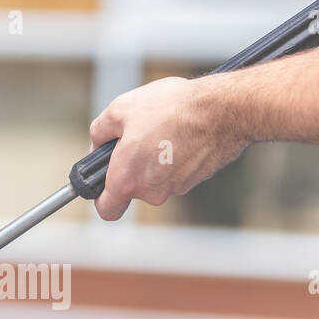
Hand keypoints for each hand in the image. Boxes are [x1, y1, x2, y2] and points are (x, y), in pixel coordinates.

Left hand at [88, 76, 248, 220]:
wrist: (221, 110)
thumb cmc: (170, 108)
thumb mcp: (120, 109)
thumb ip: (100, 131)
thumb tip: (97, 143)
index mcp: (127, 179)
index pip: (107, 210)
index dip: (101, 198)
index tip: (103, 182)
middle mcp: (151, 191)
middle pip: (134, 186)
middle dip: (132, 163)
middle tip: (138, 133)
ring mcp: (177, 188)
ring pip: (157, 177)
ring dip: (156, 156)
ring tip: (164, 127)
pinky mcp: (197, 179)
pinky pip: (177, 170)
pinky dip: (176, 155)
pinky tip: (182, 132)